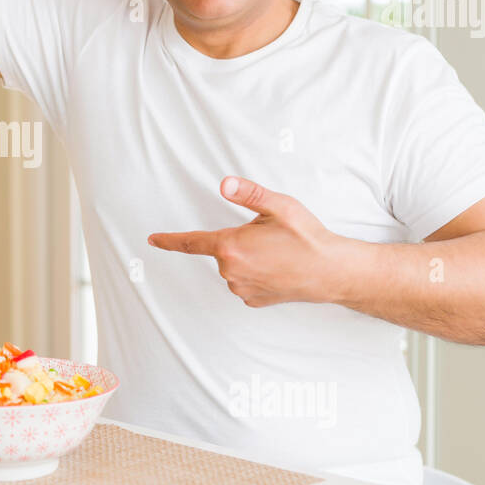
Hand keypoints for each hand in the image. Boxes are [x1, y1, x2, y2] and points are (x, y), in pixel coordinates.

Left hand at [148, 176, 347, 306]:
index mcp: (230, 246)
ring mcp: (240, 288)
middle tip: (271, 239)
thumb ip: (248, 194)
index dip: (169, 240)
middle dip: (239, 241)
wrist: (332, 272)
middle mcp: (230, 271)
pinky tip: (278, 270)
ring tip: (278, 254)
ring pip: (233, 267)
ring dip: (248, 258)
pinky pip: (245, 282)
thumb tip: (224, 184)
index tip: (153, 239)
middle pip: (221, 251)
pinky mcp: (252, 300)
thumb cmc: (307, 237)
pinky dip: (256, 274)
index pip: (190, 242)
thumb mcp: (279, 207)